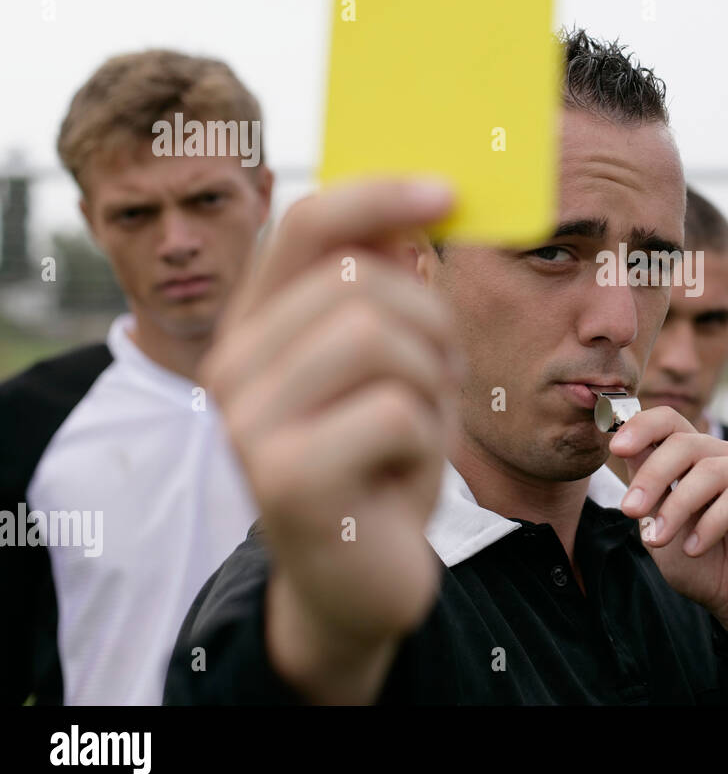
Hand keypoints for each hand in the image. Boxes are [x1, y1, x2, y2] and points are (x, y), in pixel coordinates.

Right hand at [200, 180, 461, 701]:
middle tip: (440, 374)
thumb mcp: (394, 365)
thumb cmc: (380, 460)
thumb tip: (420, 209)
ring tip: (419, 427)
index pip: (306, 223)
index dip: (381, 195)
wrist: (358, 581)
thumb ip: (390, 292)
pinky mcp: (284, 479)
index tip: (449, 192)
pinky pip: (397, 411)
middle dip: (431, 320)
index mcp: (255, 325)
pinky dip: (427, 440)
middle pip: (356, 277)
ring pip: (377, 335)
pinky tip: (403, 475)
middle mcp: (231, 366)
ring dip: (431, 381)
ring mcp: (248, 424)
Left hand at [610, 407, 727, 649]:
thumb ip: (648, 491)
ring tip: (659, 540)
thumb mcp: (661, 528)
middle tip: (631, 510)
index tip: (616, 449)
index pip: (672, 422)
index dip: (643, 427)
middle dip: (653, 476)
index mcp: (703, 458)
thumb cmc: (705, 567)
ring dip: (677, 507)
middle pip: (687, 443)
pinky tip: (696, 548)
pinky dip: (711, 523)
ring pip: (711, 471)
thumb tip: (625, 447)